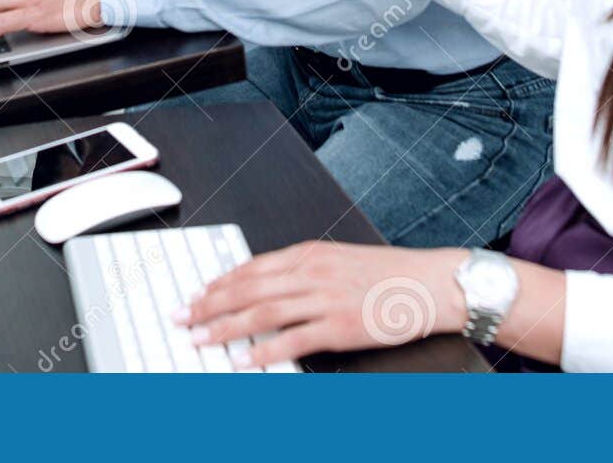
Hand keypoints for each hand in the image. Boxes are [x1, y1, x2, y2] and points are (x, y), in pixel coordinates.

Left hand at [175, 241, 465, 367]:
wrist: (429, 284)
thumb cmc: (388, 273)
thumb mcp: (339, 259)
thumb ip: (304, 270)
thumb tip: (266, 286)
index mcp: (310, 253)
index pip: (252, 268)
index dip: (219, 283)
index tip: (197, 295)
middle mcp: (312, 273)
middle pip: (248, 289)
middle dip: (210, 304)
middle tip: (183, 316)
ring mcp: (325, 300)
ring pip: (262, 313)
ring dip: (226, 327)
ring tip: (201, 337)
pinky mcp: (339, 327)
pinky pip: (292, 340)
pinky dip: (264, 351)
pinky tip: (244, 361)